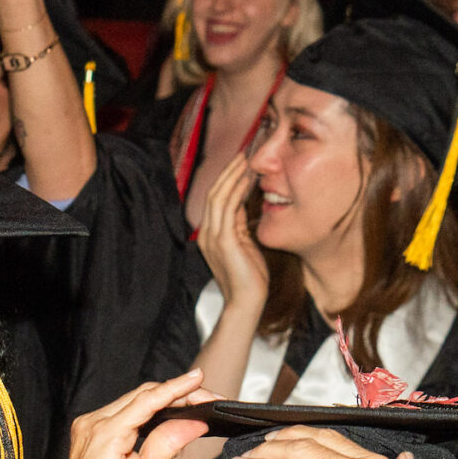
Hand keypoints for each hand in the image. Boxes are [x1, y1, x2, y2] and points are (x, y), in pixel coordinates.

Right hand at [37, 371, 216, 458]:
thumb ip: (166, 445)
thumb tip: (194, 425)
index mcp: (104, 434)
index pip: (144, 405)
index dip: (177, 400)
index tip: (208, 402)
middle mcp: (96, 424)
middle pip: (146, 396)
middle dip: (184, 393)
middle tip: (216, 398)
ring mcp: (98, 426)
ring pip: (146, 395)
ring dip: (181, 391)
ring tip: (209, 393)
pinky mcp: (105, 434)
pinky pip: (143, 405)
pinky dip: (169, 394)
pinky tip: (189, 389)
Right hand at [198, 153, 268, 311]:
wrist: (246, 303)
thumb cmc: (250, 279)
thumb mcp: (244, 245)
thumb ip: (239, 225)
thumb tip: (241, 203)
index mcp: (211, 235)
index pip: (215, 201)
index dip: (227, 180)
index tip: (241, 165)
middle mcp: (207, 234)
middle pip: (213, 193)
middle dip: (228, 172)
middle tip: (243, 155)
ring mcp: (213, 237)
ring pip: (218, 197)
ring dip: (232, 176)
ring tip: (245, 161)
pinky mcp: (223, 241)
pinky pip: (227, 208)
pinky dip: (237, 191)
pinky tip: (247, 180)